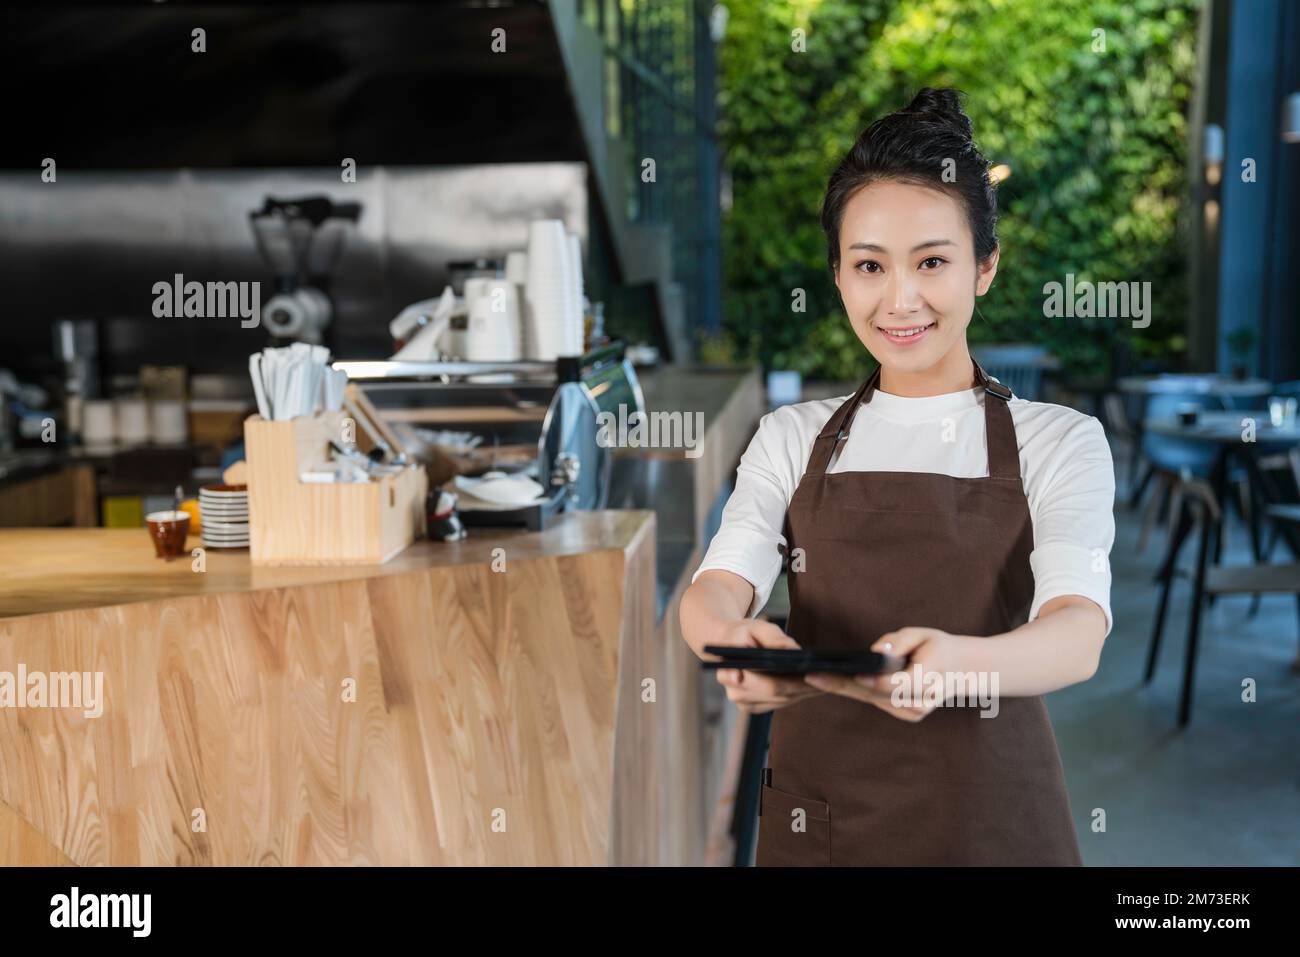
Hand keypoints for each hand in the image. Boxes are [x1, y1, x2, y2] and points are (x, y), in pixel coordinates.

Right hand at [706, 618, 824, 714]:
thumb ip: (774, 638)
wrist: (726, 643)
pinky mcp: (750, 707)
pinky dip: (795, 695)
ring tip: (825, 681)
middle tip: (830, 678)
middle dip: (805, 687)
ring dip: (803, 693)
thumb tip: (795, 652)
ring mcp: (742, 702)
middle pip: (778, 695)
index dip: (793, 683)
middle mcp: (734, 691)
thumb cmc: (743, 633)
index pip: (769, 684)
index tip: (816, 676)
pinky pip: (778, 704)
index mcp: (731, 670)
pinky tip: (810, 686)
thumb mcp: (758, 627)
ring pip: (781, 701)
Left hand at [803, 627, 967, 721]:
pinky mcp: (909, 715)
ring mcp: (914, 712)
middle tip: (813, 676)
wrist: (963, 669)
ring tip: (818, 677)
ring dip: (847, 689)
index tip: (849, 674)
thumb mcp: (923, 634)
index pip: (893, 683)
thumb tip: (877, 651)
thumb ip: (900, 641)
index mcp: (927, 681)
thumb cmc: (939, 647)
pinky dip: (860, 692)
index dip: (870, 680)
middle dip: (842, 685)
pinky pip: (879, 702)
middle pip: (875, 694)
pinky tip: (840, 682)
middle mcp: (920, 702)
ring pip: (874, 700)